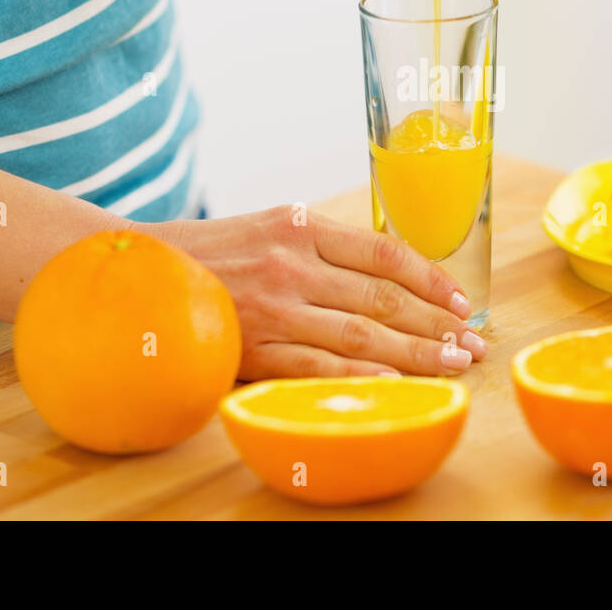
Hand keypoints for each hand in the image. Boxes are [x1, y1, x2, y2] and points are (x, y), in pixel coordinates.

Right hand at [143, 207, 485, 379]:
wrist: (137, 276)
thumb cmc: (212, 253)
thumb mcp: (268, 228)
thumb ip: (323, 245)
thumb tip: (391, 271)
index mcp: (300, 226)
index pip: (385, 252)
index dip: (431, 279)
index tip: (461, 302)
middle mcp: (292, 263)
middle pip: (384, 297)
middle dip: (437, 323)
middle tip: (474, 343)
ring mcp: (274, 307)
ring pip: (362, 333)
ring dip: (416, 353)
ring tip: (454, 365)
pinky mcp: (254, 347)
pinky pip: (319, 365)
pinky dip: (362, 375)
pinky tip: (397, 384)